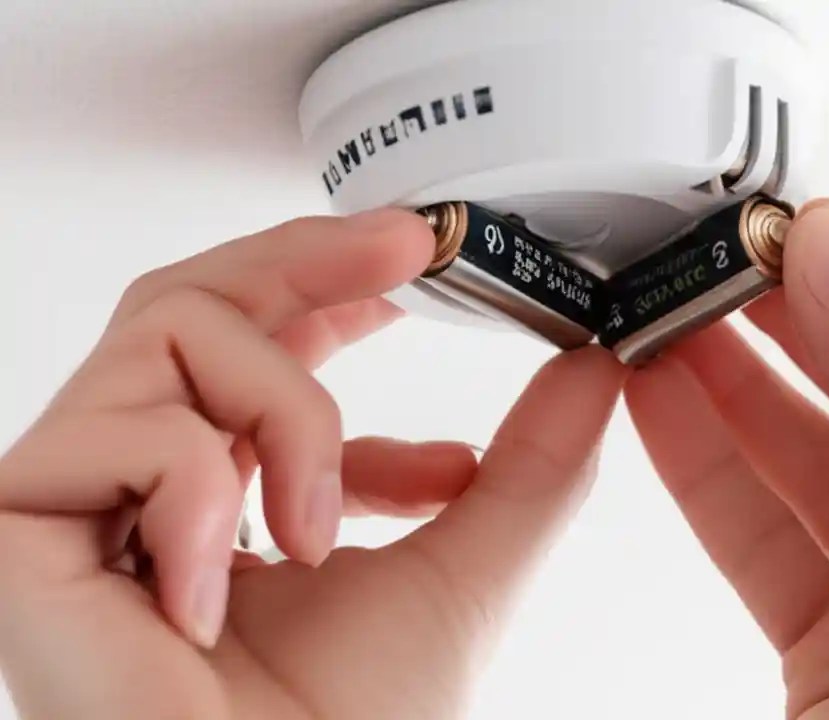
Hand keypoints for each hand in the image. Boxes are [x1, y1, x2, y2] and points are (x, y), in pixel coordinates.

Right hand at [0, 209, 625, 719]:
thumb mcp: (468, 570)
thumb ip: (531, 468)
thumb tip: (592, 369)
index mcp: (232, 483)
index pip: (258, 339)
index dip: (331, 280)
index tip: (427, 258)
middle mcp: (144, 479)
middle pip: (196, 297)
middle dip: (310, 256)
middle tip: (411, 242)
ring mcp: (80, 499)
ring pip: (171, 333)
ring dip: (287, 409)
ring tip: (324, 519)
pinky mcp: (21, 528)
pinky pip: (126, 431)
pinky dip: (207, 490)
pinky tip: (222, 587)